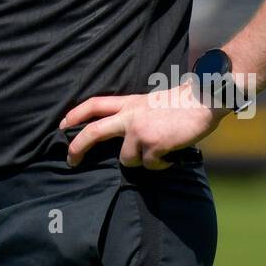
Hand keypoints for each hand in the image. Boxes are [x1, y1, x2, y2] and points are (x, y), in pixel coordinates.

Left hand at [59, 80, 224, 169]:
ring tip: (160, 151)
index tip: (62, 125)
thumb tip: (127, 136)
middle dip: (77, 147)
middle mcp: (129, 116)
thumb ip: (135, 115)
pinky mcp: (152, 144)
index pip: (95, 104)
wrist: (203, 100)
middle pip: (93, 131)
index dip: (76, 114)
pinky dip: (161, 165)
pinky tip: (171, 155)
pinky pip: (150, 165)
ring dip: (141, 161)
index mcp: (129, 103)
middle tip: (70, 160)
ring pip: (126, 160)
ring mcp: (139, 130)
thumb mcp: (151, 103)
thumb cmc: (182, 103)